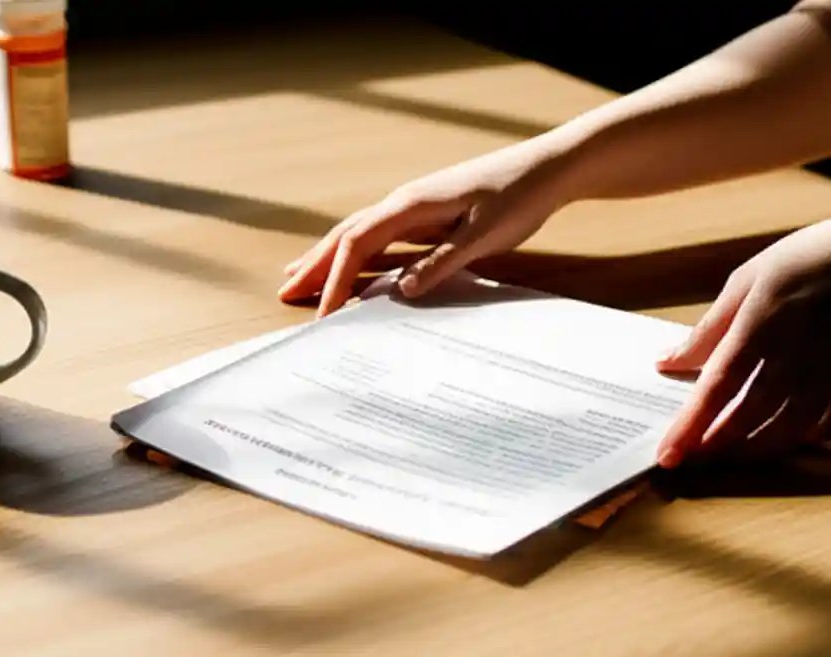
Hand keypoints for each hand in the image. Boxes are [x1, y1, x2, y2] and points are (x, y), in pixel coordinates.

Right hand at [278, 137, 571, 315]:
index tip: (321, 315)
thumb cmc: (518, 196)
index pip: (358, 244)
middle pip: (346, 235)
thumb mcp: (483, 235)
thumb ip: (442, 261)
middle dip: (314, 265)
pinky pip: (381, 237)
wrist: (546, 167)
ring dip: (328, 257)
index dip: (335, 281)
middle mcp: (404, 202)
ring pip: (359, 233)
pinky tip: (353, 266)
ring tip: (298, 278)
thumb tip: (401, 289)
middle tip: (284, 293)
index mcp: (411, 205)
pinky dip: (358, 254)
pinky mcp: (427, 214)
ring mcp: (413, 207)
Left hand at [654, 215, 830, 467]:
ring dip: (752, 451)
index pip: (716, 388)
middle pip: (747, 419)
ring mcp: (830, 376)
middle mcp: (793, 358)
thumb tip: (667, 363)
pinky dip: (804, 439)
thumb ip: (709, 329)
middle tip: (691, 459)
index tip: (667, 456)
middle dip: (714, 446)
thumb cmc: (813, 259)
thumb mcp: (750, 280)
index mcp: (760, 326)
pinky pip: (828, 428)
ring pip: (785, 433)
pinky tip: (785, 436)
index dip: (690, 426)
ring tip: (727, 453)